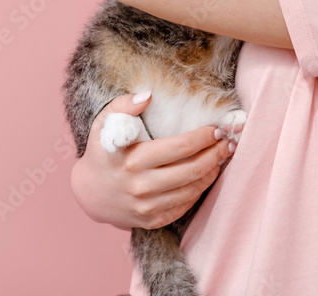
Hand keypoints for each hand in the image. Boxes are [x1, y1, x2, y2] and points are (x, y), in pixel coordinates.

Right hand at [69, 92, 236, 230]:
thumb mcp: (104, 124)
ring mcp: (146, 207)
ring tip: (222, 158)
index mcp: (132, 160)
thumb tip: (148, 95)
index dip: (202, 138)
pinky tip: (206, 176)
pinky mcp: (151, 221)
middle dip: (215, 155)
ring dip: (212, 172)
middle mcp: (141, 186)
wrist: (89, 193)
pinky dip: (199, 190)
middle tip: (228, 143)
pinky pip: (184, 206)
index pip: (179, 148)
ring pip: (191, 189)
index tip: (215, 129)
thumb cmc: (102, 152)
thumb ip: (124, 105)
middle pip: (191, 170)